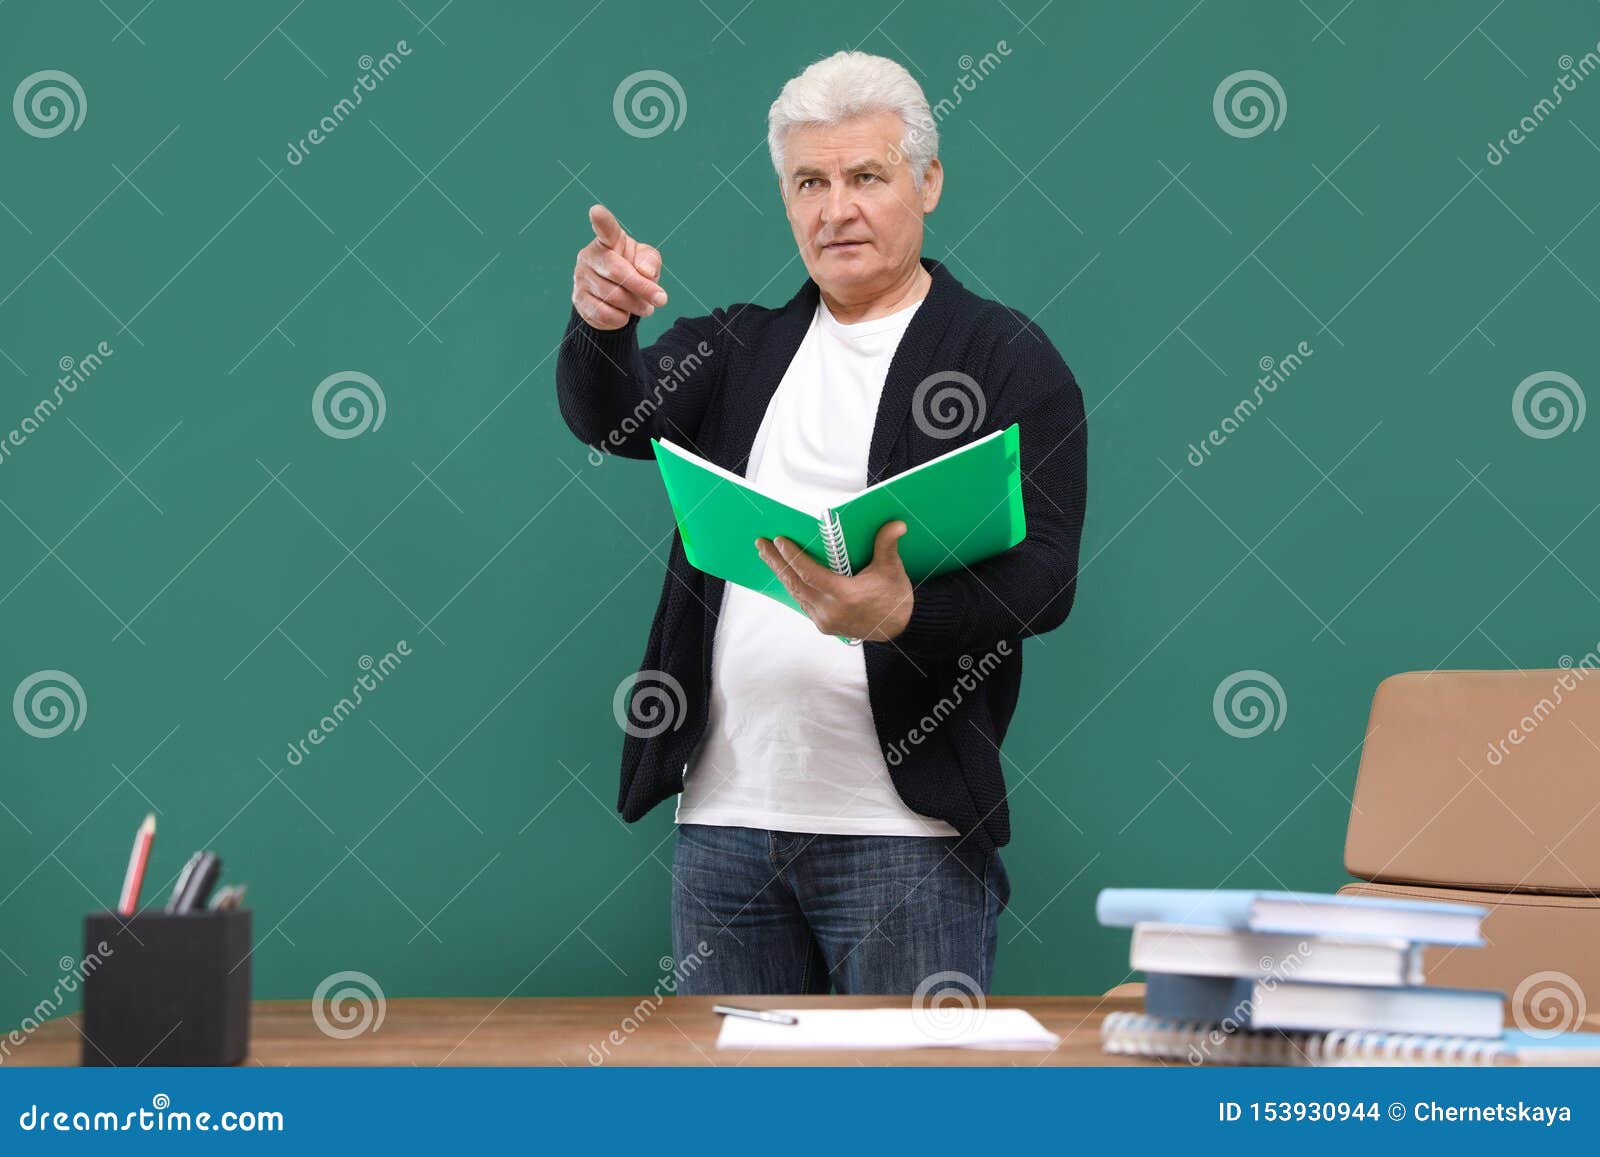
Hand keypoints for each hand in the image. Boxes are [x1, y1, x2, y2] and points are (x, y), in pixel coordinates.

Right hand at [571, 203, 666, 330]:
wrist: (614, 299)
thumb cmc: (632, 271)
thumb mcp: (647, 262)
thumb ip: (650, 260)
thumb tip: (645, 272)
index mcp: (608, 241)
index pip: (605, 229)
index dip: (601, 221)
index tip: (596, 211)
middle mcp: (589, 256)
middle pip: (618, 272)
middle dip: (643, 287)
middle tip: (662, 299)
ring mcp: (581, 277)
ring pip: (613, 296)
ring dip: (636, 305)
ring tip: (645, 307)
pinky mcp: (579, 300)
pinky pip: (604, 313)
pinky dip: (621, 318)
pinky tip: (624, 314)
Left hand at [757, 521, 913, 641]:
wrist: (898, 630)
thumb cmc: (894, 599)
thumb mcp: (892, 570)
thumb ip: (887, 545)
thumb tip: (895, 524)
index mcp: (845, 597)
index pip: (810, 574)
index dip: (793, 557)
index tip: (780, 541)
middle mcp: (830, 611)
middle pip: (795, 584)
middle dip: (776, 562)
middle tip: (761, 544)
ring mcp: (824, 620)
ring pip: (796, 594)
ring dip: (781, 573)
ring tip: (767, 555)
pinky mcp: (823, 625)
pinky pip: (803, 602)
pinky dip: (793, 586)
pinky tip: (785, 573)